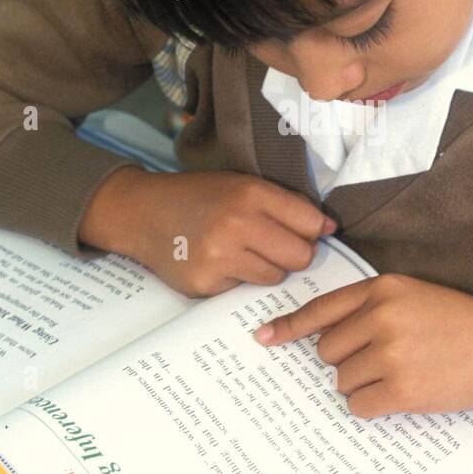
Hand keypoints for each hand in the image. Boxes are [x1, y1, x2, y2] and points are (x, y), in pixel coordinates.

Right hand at [80, 167, 336, 297]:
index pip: (311, 222)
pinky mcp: (207, 283)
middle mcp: (237, 224)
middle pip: (301, 255)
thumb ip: (284, 204)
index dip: (313, 230)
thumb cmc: (198, 196)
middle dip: (295, 254)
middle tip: (275, 246)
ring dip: (269, 269)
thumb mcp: (240, 184)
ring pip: (277, 276)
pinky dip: (240, 279)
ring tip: (244, 252)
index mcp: (251, 193)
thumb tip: (329, 228)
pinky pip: (246, 289)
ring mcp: (221, 256)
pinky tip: (220, 263)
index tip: (305, 232)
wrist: (143, 213)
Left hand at [253, 273, 472, 417]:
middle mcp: (383, 316)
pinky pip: (358, 404)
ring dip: (362, 383)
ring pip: (341, 379)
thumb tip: (319, 337)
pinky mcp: (402, 389)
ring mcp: (392, 354)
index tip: (264, 338)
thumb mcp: (413, 296)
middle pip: (327, 350)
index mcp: (383, 288)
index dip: (289, 326)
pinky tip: (400, 393)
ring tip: (400, 373)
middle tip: (382, 359)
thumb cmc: (459, 323)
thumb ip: (370, 307)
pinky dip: (372, 404)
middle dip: (346, 360)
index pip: (322, 308)